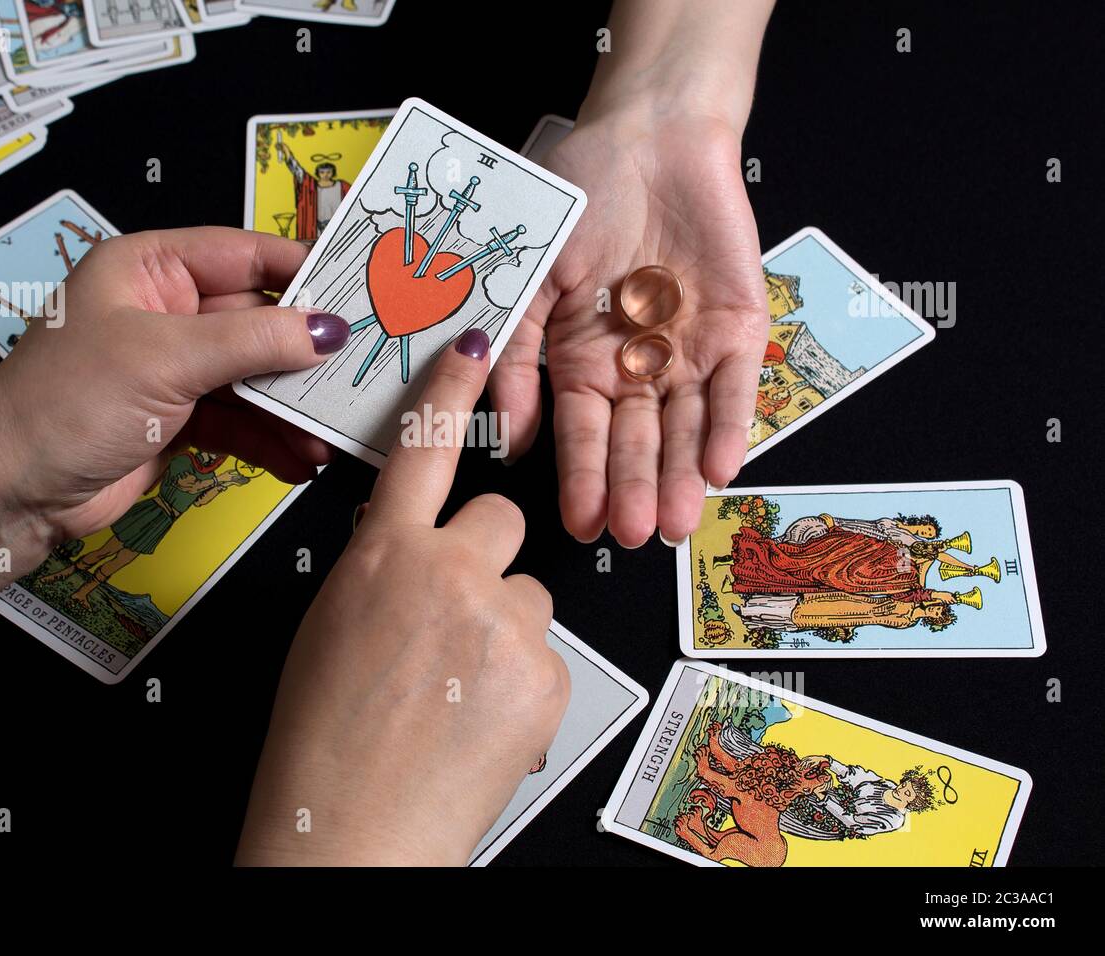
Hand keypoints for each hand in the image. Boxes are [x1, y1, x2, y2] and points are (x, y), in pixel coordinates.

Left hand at [0, 227, 350, 546]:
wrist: (11, 492)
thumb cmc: (64, 403)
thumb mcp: (167, 357)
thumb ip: (254, 341)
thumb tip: (327, 330)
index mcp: (150, 267)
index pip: (245, 254)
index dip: (303, 272)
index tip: (360, 293)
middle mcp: (164, 311)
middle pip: (258, 321)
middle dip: (305, 353)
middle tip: (360, 370)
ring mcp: (171, 369)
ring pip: (254, 378)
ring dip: (292, 407)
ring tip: (330, 432)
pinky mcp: (177, 420)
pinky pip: (240, 422)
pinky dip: (270, 440)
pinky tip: (300, 459)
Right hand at [237, 331, 568, 865]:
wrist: (349, 829)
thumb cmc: (323, 739)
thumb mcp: (334, 626)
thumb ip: (383, 571)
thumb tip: (415, 555)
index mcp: (383, 555)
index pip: (425, 445)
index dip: (452, 388)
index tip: (476, 342)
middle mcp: (450, 572)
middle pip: (502, 520)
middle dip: (488, 558)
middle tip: (458, 616)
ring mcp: (506, 622)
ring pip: (530, 595)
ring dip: (506, 628)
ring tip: (462, 689)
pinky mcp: (548, 673)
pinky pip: (547, 654)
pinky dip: (522, 682)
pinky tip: (483, 718)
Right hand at [490, 110, 768, 547]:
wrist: (650, 131)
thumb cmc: (581, 193)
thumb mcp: (532, 276)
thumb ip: (520, 357)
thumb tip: (514, 437)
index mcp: (582, 360)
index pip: (584, 434)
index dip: (584, 478)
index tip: (583, 525)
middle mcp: (636, 366)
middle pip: (638, 440)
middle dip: (637, 488)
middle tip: (636, 534)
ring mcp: (689, 351)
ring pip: (687, 426)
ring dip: (684, 474)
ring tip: (678, 520)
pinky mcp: (738, 329)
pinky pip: (736, 387)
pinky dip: (730, 426)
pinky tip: (721, 469)